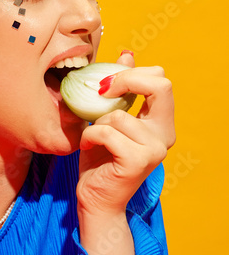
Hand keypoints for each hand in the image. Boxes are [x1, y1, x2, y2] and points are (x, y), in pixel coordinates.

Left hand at [76, 51, 174, 215]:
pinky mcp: (138, 161)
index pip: (161, 80)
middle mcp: (165, 135)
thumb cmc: (100, 161)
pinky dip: (90, 137)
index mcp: (161, 123)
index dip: (132, 74)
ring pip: (119, 114)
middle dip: (125, 82)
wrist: (95, 201)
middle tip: (101, 94)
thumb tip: (127, 53)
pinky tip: (88, 147)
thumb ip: (120, 90)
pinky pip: (107, 132)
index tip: (107, 85)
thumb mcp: (108, 119)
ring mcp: (155, 149)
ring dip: (97, 123)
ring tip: (93, 138)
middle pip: (160, 86)